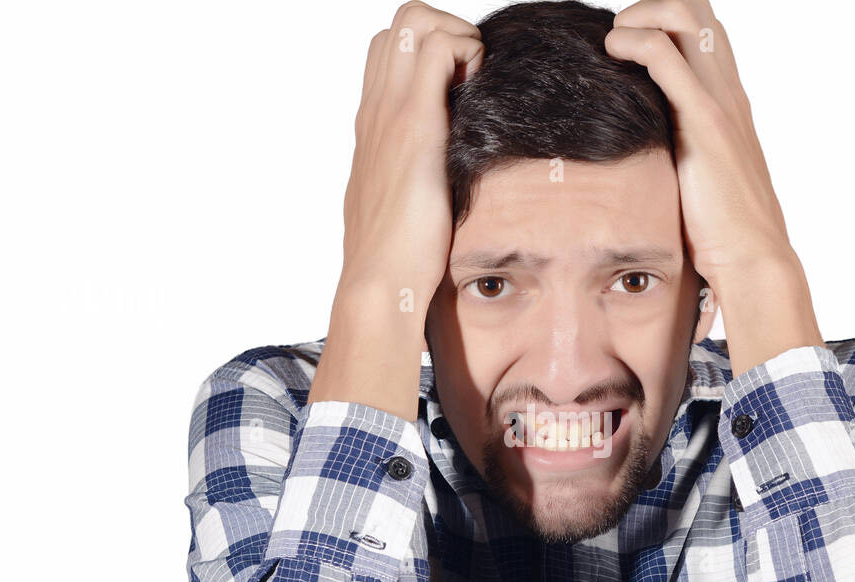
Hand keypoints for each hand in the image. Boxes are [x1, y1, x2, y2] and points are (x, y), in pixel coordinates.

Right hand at [311, 1, 483, 419]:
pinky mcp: (415, 126)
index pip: (389, 50)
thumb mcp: (400, 210)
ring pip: (413, 19)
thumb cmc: (395, 259)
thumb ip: (412, 184)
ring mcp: (391, 113)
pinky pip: (440, 49)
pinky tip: (483, 95)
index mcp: (372, 129)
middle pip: (399, 22)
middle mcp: (376, 111)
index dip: (429, 49)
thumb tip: (436, 188)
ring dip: (456, 36)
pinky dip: (468, 54)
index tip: (460, 88)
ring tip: (476, 83)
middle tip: (471, 78)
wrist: (379, 283)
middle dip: (446, 32)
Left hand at [604, 0, 823, 375]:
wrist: (752, 259)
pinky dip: (632, 39)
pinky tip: (610, 52)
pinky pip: (664, 55)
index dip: (666, 18)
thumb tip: (644, 159)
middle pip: (699, 9)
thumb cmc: (723, 233)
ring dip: (640, 14)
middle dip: (652, 6)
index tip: (630, 42)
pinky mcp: (703, 121)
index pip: (705, 31)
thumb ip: (679, 154)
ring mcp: (719, 102)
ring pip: (684, 15)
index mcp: (729, 102)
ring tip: (614, 41)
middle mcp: (729, 91)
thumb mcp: (699, 179)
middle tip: (619, 37)